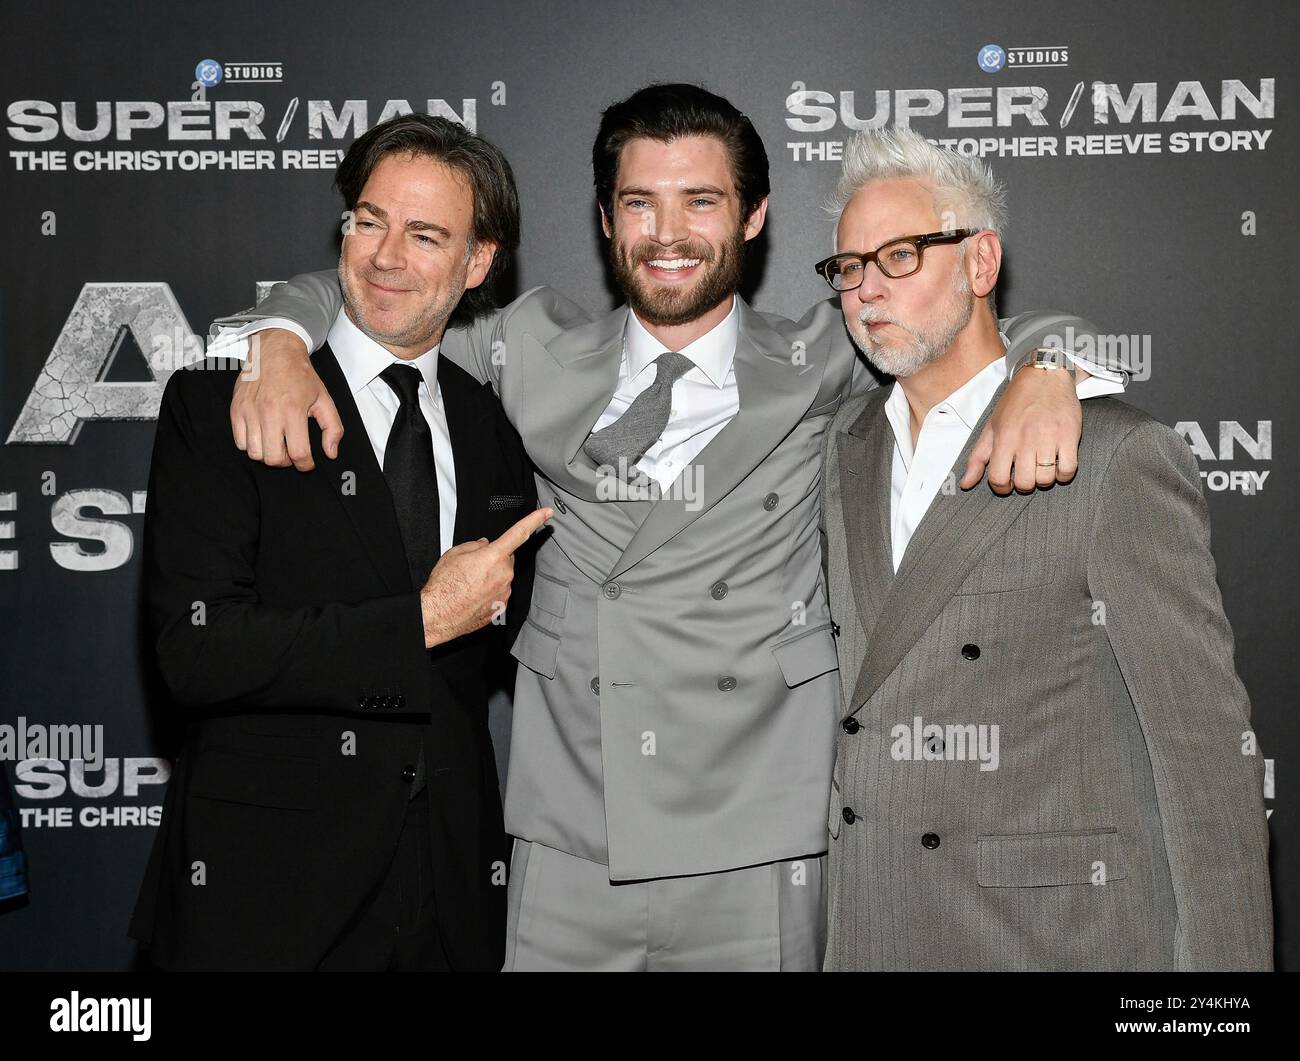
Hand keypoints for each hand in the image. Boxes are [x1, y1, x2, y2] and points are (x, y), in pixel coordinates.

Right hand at [231, 329, 342, 470]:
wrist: (274, 352)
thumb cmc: (300, 376)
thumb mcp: (324, 399)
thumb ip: (332, 428)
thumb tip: (331, 453)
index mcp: (293, 410)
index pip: (298, 453)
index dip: (305, 465)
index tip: (307, 463)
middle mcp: (269, 412)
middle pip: (273, 458)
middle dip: (286, 462)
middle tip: (292, 453)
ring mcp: (249, 411)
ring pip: (255, 453)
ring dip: (268, 455)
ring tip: (277, 444)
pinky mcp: (236, 410)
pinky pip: (239, 442)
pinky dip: (251, 446)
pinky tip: (263, 436)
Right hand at [420, 507, 554, 647]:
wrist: (439, 615)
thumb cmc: (444, 586)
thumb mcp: (454, 554)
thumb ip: (474, 545)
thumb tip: (484, 545)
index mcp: (493, 556)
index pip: (519, 533)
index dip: (534, 520)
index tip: (547, 513)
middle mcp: (504, 574)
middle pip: (506, 558)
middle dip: (494, 559)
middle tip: (473, 567)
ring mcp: (505, 591)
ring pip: (503, 576)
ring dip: (490, 577)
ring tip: (469, 584)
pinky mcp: (502, 606)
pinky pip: (499, 592)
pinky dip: (489, 592)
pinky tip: (473, 595)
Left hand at [960, 366, 1080, 494]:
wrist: (1044, 376)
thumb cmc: (1015, 403)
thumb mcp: (991, 427)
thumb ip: (977, 458)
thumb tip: (965, 485)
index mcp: (1004, 438)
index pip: (998, 479)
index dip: (1002, 488)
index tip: (1007, 482)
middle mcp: (1025, 439)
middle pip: (1024, 483)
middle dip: (1024, 485)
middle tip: (1026, 473)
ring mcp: (1049, 438)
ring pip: (1046, 480)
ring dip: (1044, 480)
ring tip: (1042, 467)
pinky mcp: (1069, 435)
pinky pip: (1068, 470)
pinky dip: (1063, 475)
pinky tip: (1058, 466)